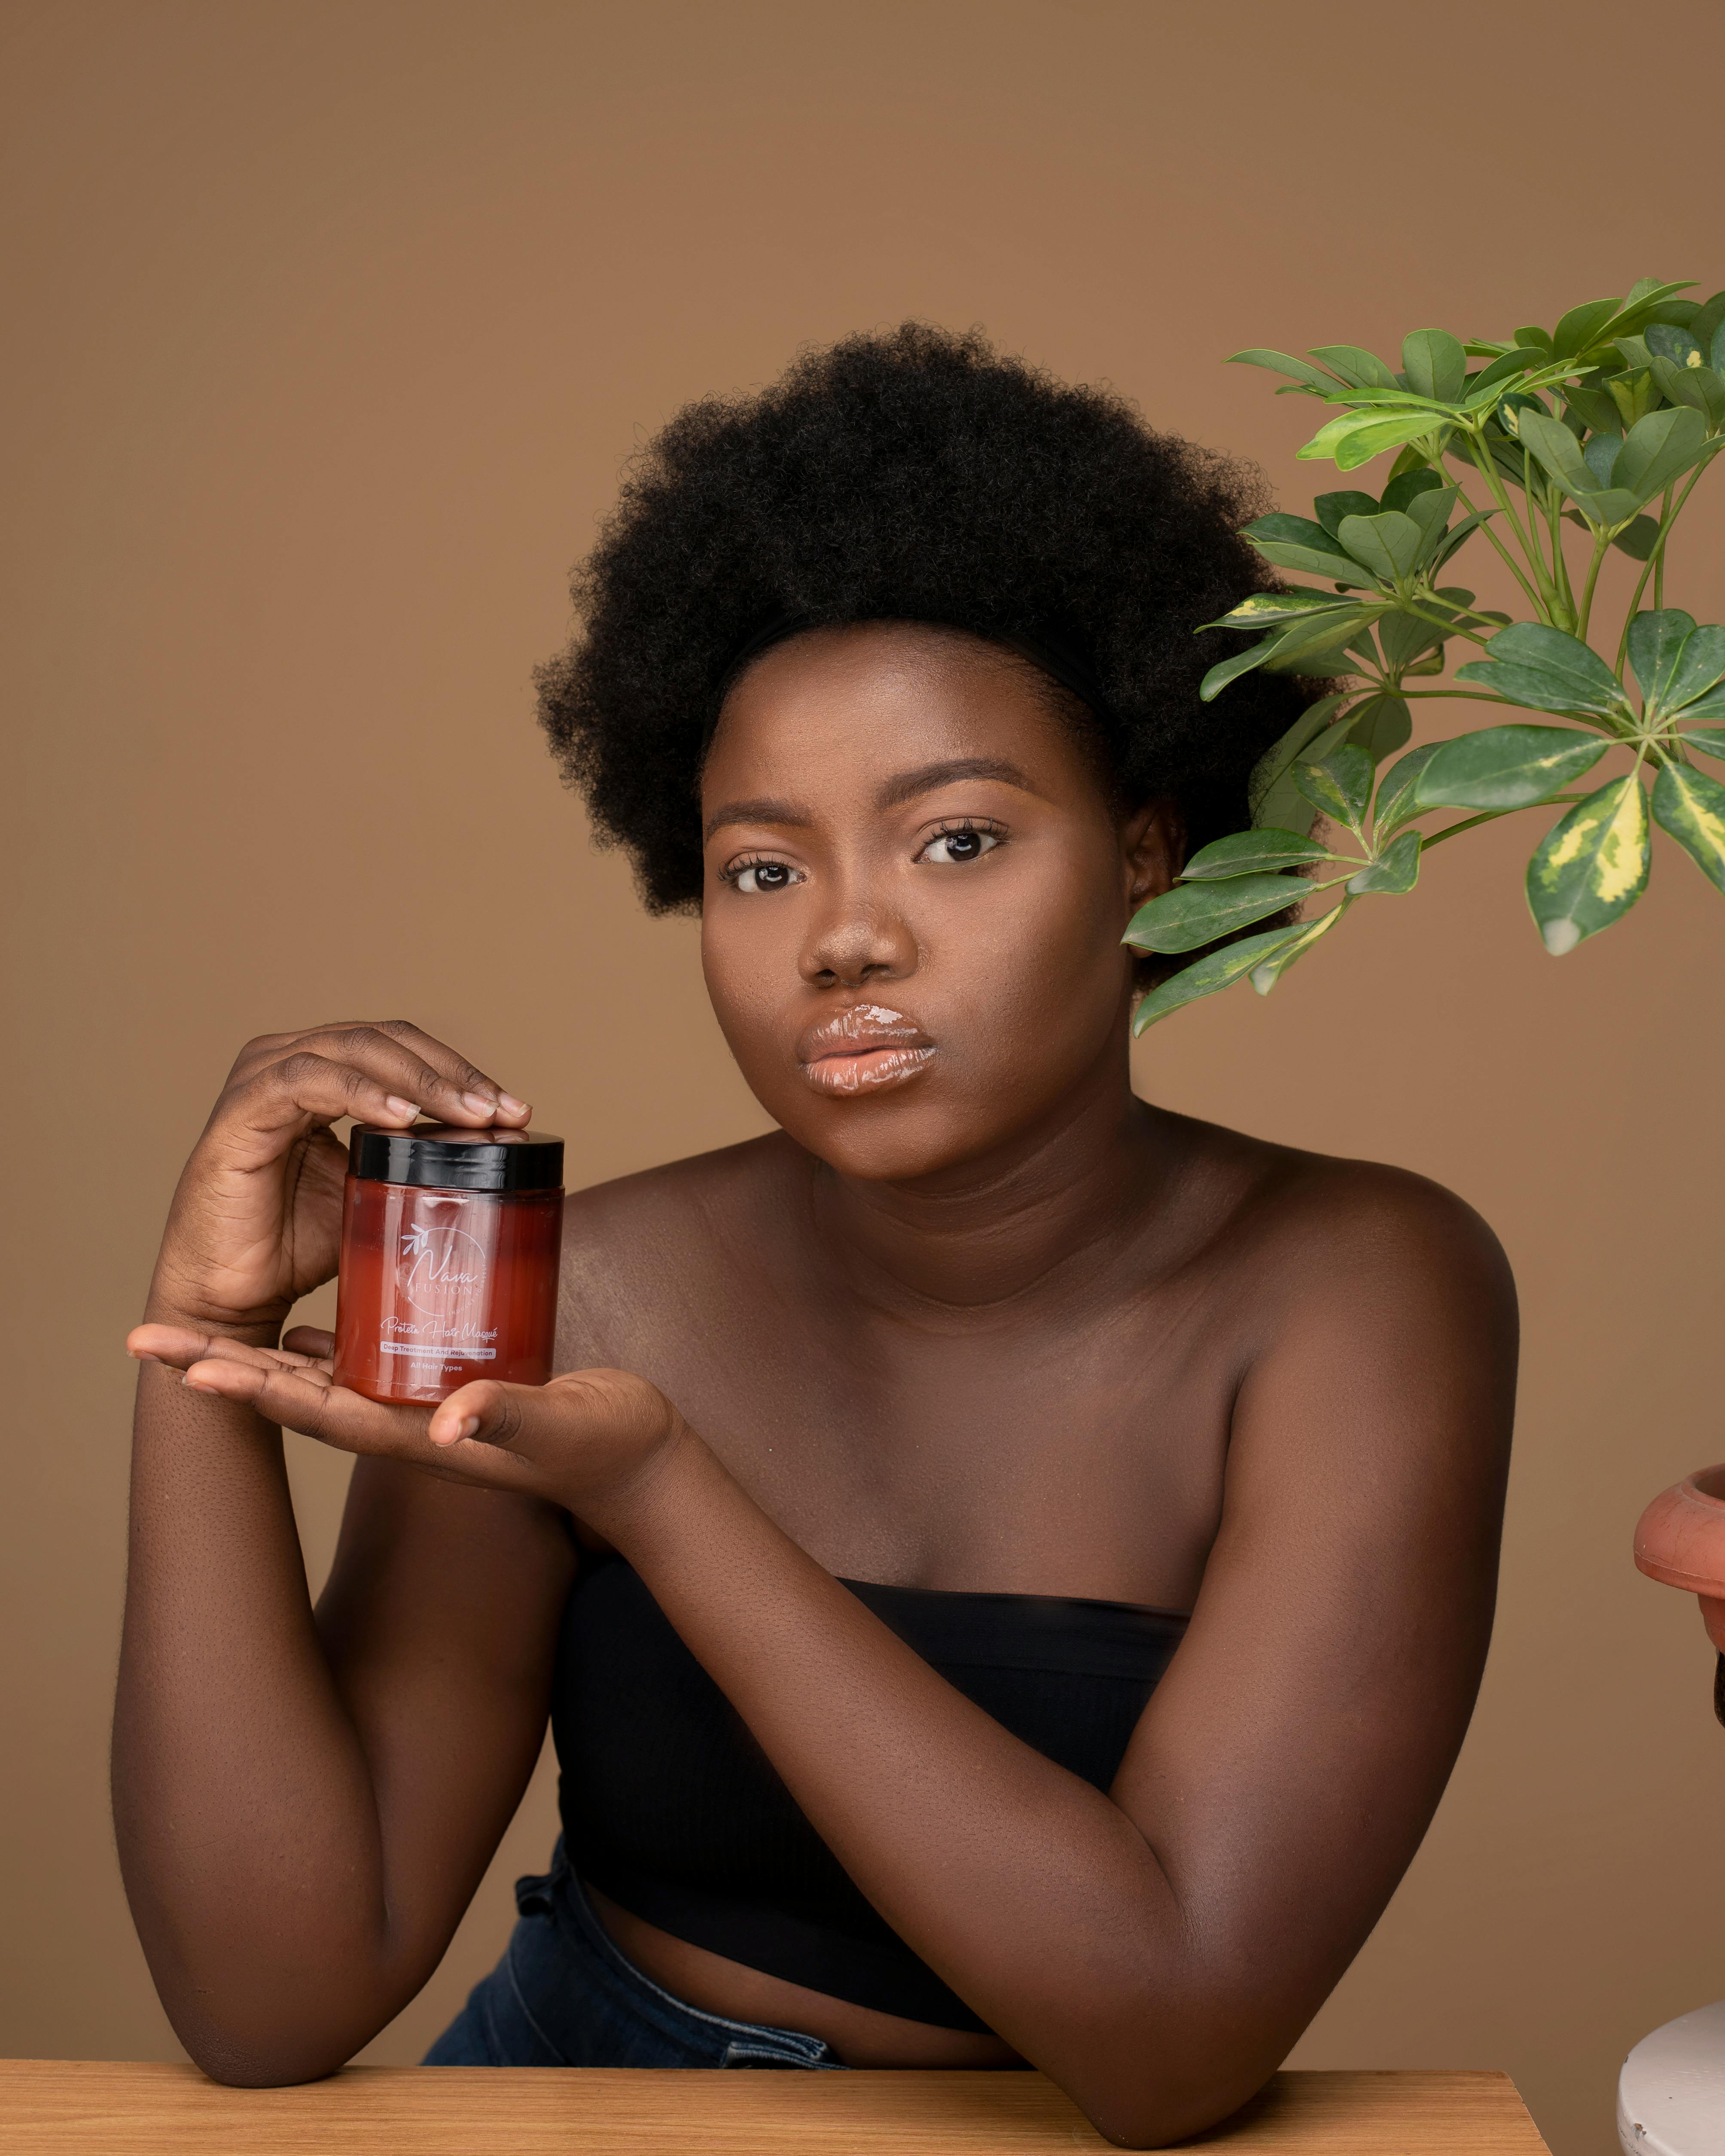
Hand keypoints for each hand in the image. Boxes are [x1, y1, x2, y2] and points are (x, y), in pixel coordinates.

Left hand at [125, 1324, 687, 1527]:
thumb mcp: (560, 1426)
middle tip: (146, 1338)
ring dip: (261, 1360)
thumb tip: (453, 1419)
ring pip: (324, 1380)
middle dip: (222, 1367)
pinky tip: (311, 1325)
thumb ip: (509, 1416)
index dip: (246, 1385)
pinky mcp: (452, 1390)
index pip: (313, 1407)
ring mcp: (426, 1411)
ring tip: (204, 1334)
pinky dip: (331, 1346)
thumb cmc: (605, 1446)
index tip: (182, 1362)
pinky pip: (372, 1366)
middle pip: (295, 1391)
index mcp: (419, 1433)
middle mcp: (409, 1424)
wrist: (640, 1466)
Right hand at [147, 1022, 530, 1337]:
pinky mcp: (238, 1111)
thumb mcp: (375, 1192)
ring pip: (352, 1050)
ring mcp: (259, 1080)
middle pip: (384, 1039)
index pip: (399, 1048)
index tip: (517, 1110)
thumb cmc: (297, 1246)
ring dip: (420, 1080)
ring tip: (470, 1114)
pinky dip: (361, 1093)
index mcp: (320, 1073)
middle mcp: (287, 1063)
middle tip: (506, 1110)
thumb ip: (418, 1161)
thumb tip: (498, 1156)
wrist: (231, 1297)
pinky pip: (306, 1081)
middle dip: (452, 1073)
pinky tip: (403, 1119)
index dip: (459, 1070)